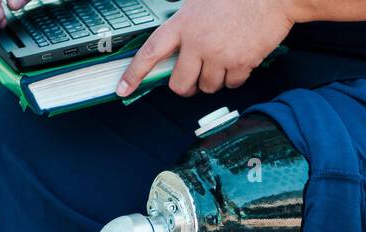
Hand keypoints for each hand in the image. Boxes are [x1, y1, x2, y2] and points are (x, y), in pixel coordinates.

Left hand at [117, 0, 296, 97]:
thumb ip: (184, 24)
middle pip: (180, 84)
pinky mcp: (241, 64)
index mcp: (183, 24)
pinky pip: (231, 85)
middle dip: (185, 86)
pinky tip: (239, 59)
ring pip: (207, 87)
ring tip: (222, 59)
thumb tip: (176, 49)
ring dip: (212, 80)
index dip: (134, 74)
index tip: (123, 89)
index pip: (151, 53)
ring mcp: (220, 55)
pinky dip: (234, 77)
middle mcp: (198, 43)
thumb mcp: (199, 2)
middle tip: (192, 79)